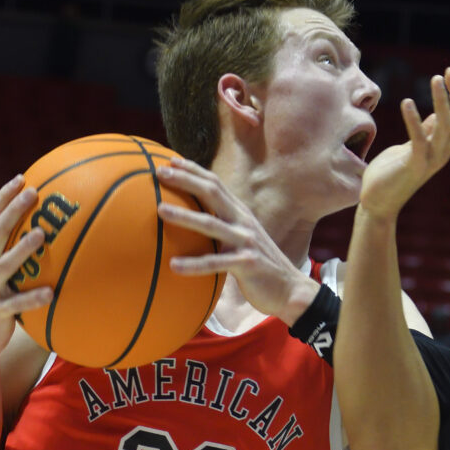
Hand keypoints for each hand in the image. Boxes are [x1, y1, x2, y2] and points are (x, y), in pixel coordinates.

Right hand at [0, 176, 52, 361]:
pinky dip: (32, 298)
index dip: (3, 198)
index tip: (21, 179)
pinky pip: (16, 304)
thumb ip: (2, 248)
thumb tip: (34, 222)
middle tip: (33, 193)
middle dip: (13, 211)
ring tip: (40, 234)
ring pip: (5, 265)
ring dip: (23, 249)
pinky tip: (51, 293)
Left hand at [156, 158, 318, 323]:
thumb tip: (196, 221)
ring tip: (159, 210)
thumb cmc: (260, 266)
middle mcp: (243, 222)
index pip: (216, 184)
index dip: (194, 170)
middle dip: (186, 180)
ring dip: (185, 216)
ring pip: (212, 225)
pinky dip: (194, 265)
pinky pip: (216, 263)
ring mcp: (246, 242)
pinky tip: (173, 266)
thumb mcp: (243, 240)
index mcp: (240, 214)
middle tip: (159, 172)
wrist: (290, 289)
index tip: (170, 160)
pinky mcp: (247, 264)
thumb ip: (224, 227)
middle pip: (213, 193)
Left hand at [359, 67, 449, 221]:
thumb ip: (426, 133)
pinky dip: (414, 120)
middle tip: (448, 71)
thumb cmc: (392, 173)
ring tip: (435, 79)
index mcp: (443, 147)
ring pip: (444, 127)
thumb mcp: (411, 148)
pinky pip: (419, 139)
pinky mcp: (414, 166)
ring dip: (441, 102)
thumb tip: (435, 116)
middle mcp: (442, 153)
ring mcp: (430, 160)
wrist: (377, 203)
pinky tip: (406, 102)